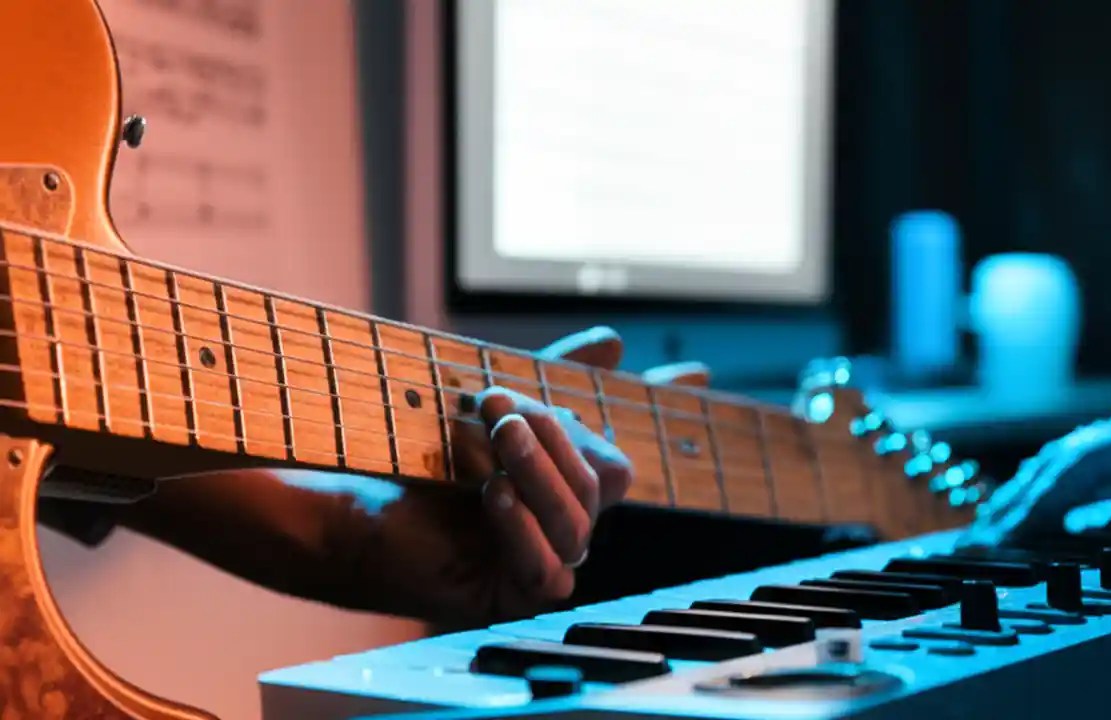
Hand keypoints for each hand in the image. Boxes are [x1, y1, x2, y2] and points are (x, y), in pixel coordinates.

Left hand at [343, 327, 708, 625]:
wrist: (345, 506)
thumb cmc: (410, 457)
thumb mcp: (486, 404)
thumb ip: (552, 377)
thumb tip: (616, 343)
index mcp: (562, 470)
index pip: (627, 436)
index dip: (664, 407)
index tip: (698, 374)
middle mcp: (562, 515)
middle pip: (611, 474)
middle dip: (560, 431)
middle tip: (499, 401)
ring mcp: (542, 555)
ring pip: (582, 518)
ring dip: (538, 468)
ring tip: (492, 433)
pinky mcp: (511, 593)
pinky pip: (550, 571)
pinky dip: (523, 527)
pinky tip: (493, 495)